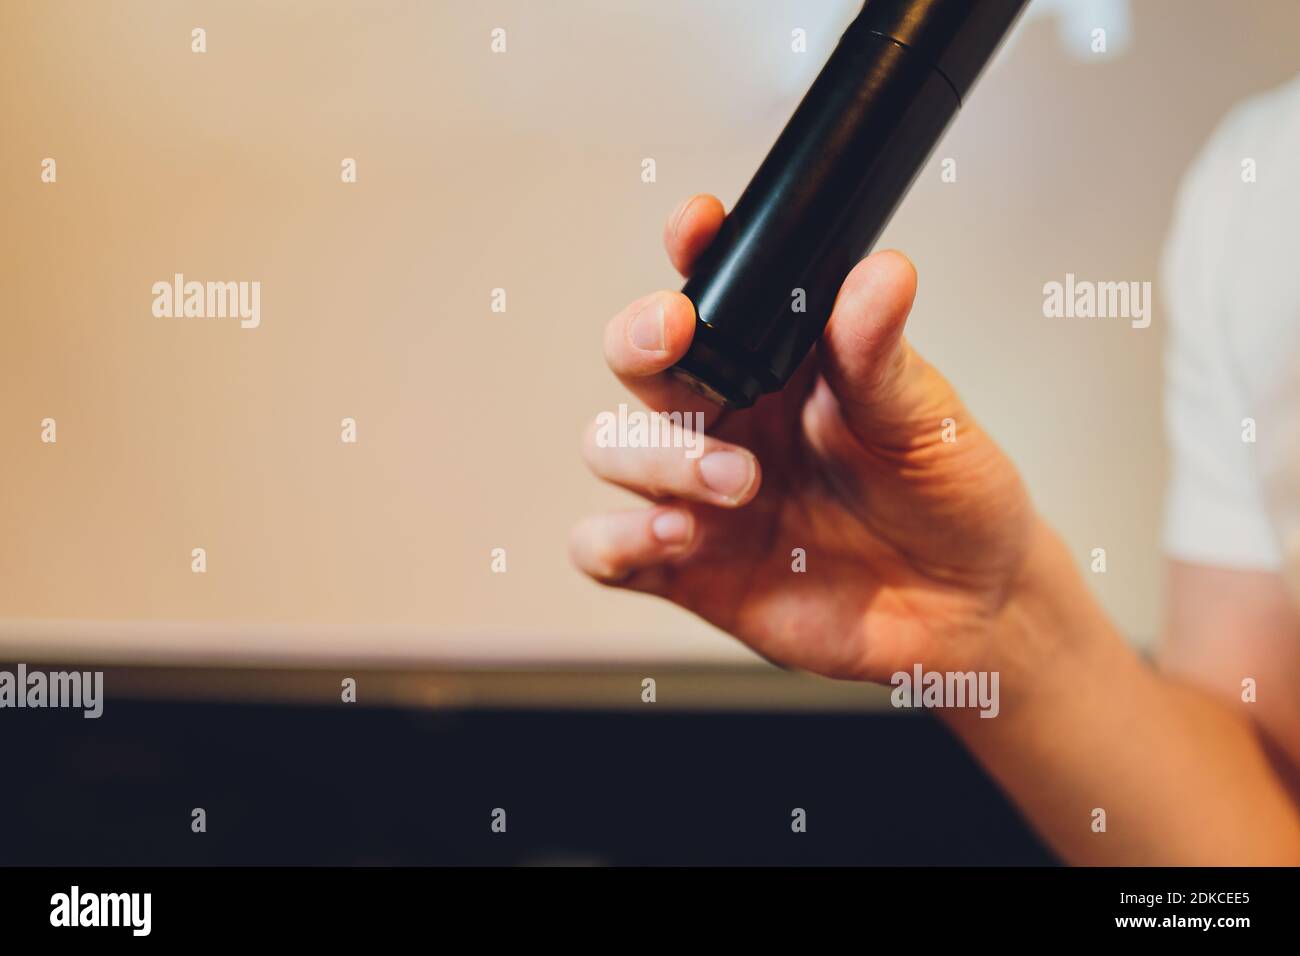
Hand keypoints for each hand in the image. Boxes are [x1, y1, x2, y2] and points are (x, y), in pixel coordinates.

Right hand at [570, 194, 1040, 682]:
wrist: (964, 607)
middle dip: (640, 341)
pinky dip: (618, 540)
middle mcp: (725, 420)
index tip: (698, 224)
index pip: (716, 292)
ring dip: (657, 455)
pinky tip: (677, 536)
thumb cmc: (947, 497)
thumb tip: (880, 275)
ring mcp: (696, 494)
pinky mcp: (684, 569)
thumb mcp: (925, 419)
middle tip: (679, 339)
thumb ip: (882, 355)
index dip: (693, 252)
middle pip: (637, 360)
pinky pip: (603, 549)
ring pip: (610, 446)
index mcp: (776, 366)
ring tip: (739, 481)